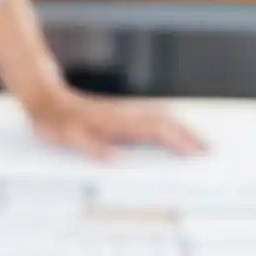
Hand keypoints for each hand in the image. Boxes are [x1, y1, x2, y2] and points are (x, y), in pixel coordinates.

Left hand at [24, 86, 206, 160]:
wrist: (45, 98)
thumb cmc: (54, 120)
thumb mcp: (66, 136)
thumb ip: (88, 146)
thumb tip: (113, 158)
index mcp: (117, 121)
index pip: (156, 130)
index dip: (177, 142)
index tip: (195, 153)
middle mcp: (125, 114)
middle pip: (167, 123)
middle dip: (189, 137)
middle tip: (210, 153)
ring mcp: (124, 113)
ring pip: (162, 119)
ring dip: (182, 131)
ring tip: (199, 146)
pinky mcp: (120, 115)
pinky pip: (151, 120)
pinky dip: (168, 128)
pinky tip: (172, 137)